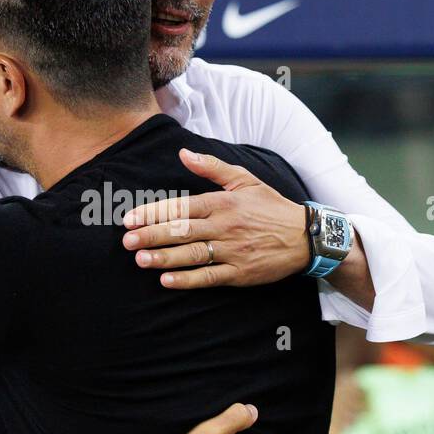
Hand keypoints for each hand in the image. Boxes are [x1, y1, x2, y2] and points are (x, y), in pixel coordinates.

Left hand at [121, 148, 308, 288]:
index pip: (181, 207)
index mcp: (222, 203)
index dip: (154, 213)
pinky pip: (209, 277)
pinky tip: (167, 281)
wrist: (306, 237)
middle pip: (182, 232)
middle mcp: (225, 227)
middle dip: (152, 236)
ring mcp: (232, 251)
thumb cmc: (271, 206)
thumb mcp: (245, 179)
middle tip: (127, 241)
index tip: (130, 219)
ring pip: (192, 255)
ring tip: (140, 260)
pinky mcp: (240, 273)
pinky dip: (187, 280)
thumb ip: (212, 167)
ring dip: (164, 258)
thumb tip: (183, 153)